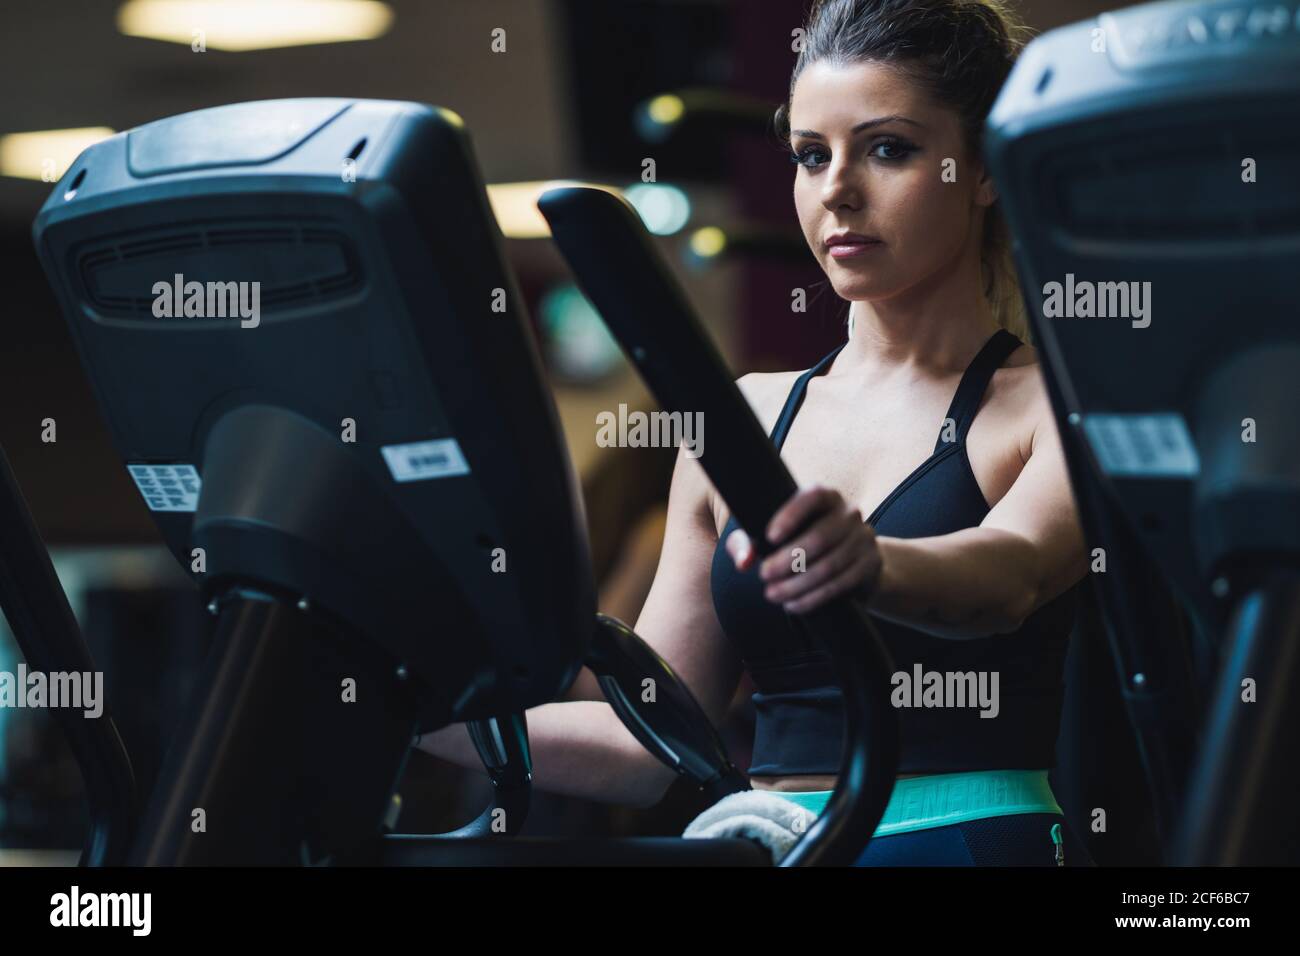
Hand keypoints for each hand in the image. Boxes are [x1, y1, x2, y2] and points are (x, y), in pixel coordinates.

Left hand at [724, 484, 882, 613]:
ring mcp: (864, 538)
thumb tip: (743, 561)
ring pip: (829, 565)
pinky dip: (814, 598)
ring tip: (773, 594)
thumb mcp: (774, 536)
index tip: (769, 537)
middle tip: (764, 576)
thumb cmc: (802, 541)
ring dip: (798, 585)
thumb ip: (749, 542)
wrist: (853, 560)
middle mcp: (849, 512)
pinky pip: (840, 584)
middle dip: (788, 560)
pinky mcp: (870, 564)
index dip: (791, 515)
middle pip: (819, 538)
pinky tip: (793, 604)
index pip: (811, 497)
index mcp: (826, 496)